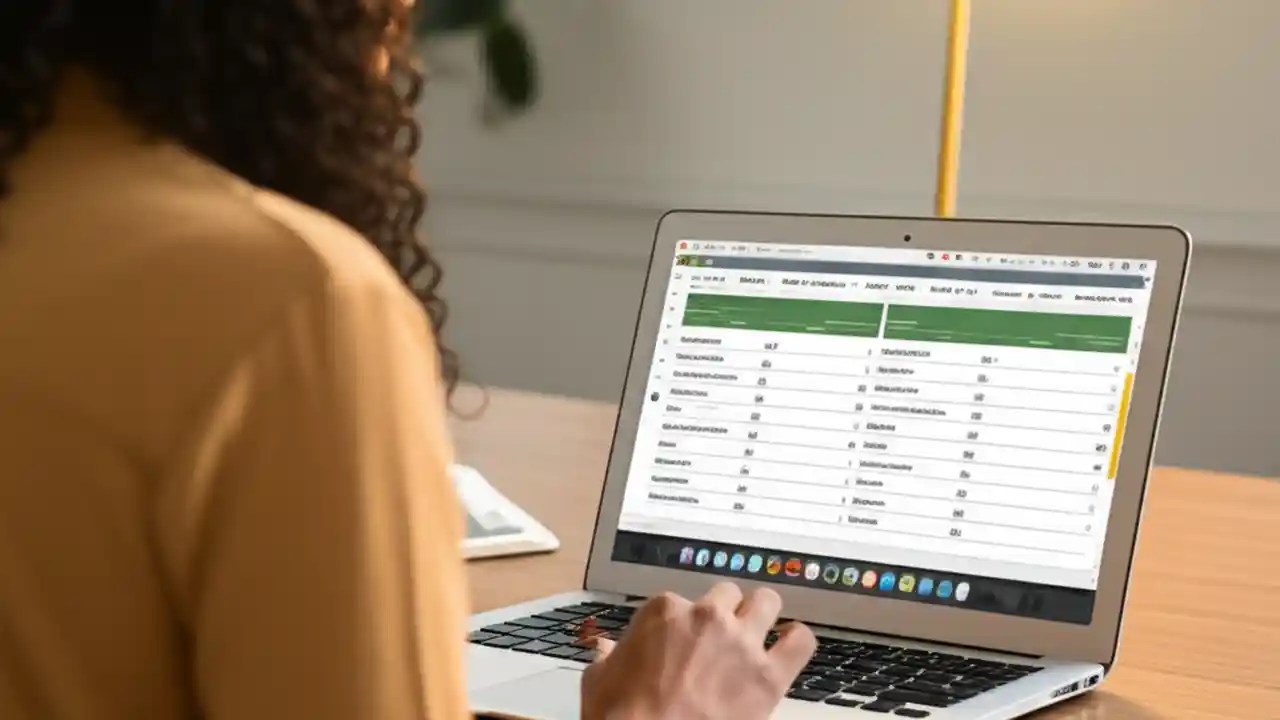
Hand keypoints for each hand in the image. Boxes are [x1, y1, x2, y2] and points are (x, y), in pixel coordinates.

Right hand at [580, 583, 815, 719]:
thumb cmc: (619, 717)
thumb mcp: (598, 680)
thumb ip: (609, 657)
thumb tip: (606, 651)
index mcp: (664, 611)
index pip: (680, 603)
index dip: (681, 625)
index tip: (678, 645)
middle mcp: (707, 616)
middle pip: (728, 596)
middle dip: (725, 613)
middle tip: (720, 640)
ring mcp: (742, 643)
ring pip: (767, 603)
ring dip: (762, 615)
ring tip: (757, 636)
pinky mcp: (769, 676)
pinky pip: (801, 642)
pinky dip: (796, 642)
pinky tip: (788, 649)